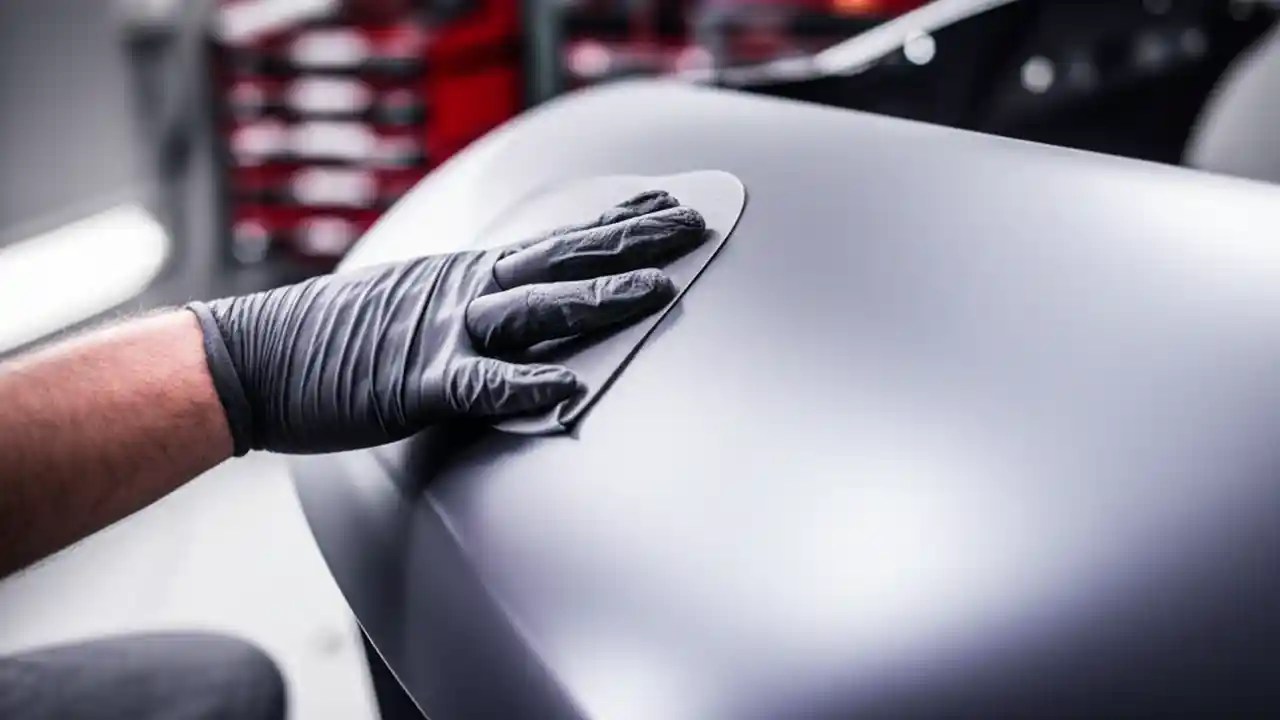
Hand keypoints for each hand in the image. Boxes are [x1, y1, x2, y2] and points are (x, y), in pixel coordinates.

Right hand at [188, 191, 705, 454]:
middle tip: (694, 225)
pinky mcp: (415, 385)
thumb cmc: (340, 338)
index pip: (559, 238)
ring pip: (534, 309)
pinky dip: (523, 387)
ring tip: (656, 291)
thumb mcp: (419, 303)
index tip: (669, 201)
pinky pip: (479, 386)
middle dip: (631, 241)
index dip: (617, 219)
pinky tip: (567, 390)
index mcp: (469, 273)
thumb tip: (520, 304)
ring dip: (596, 297)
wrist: (255, 357)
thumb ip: (474, 303)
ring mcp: (443, 333)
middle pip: (563, 258)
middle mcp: (466, 290)